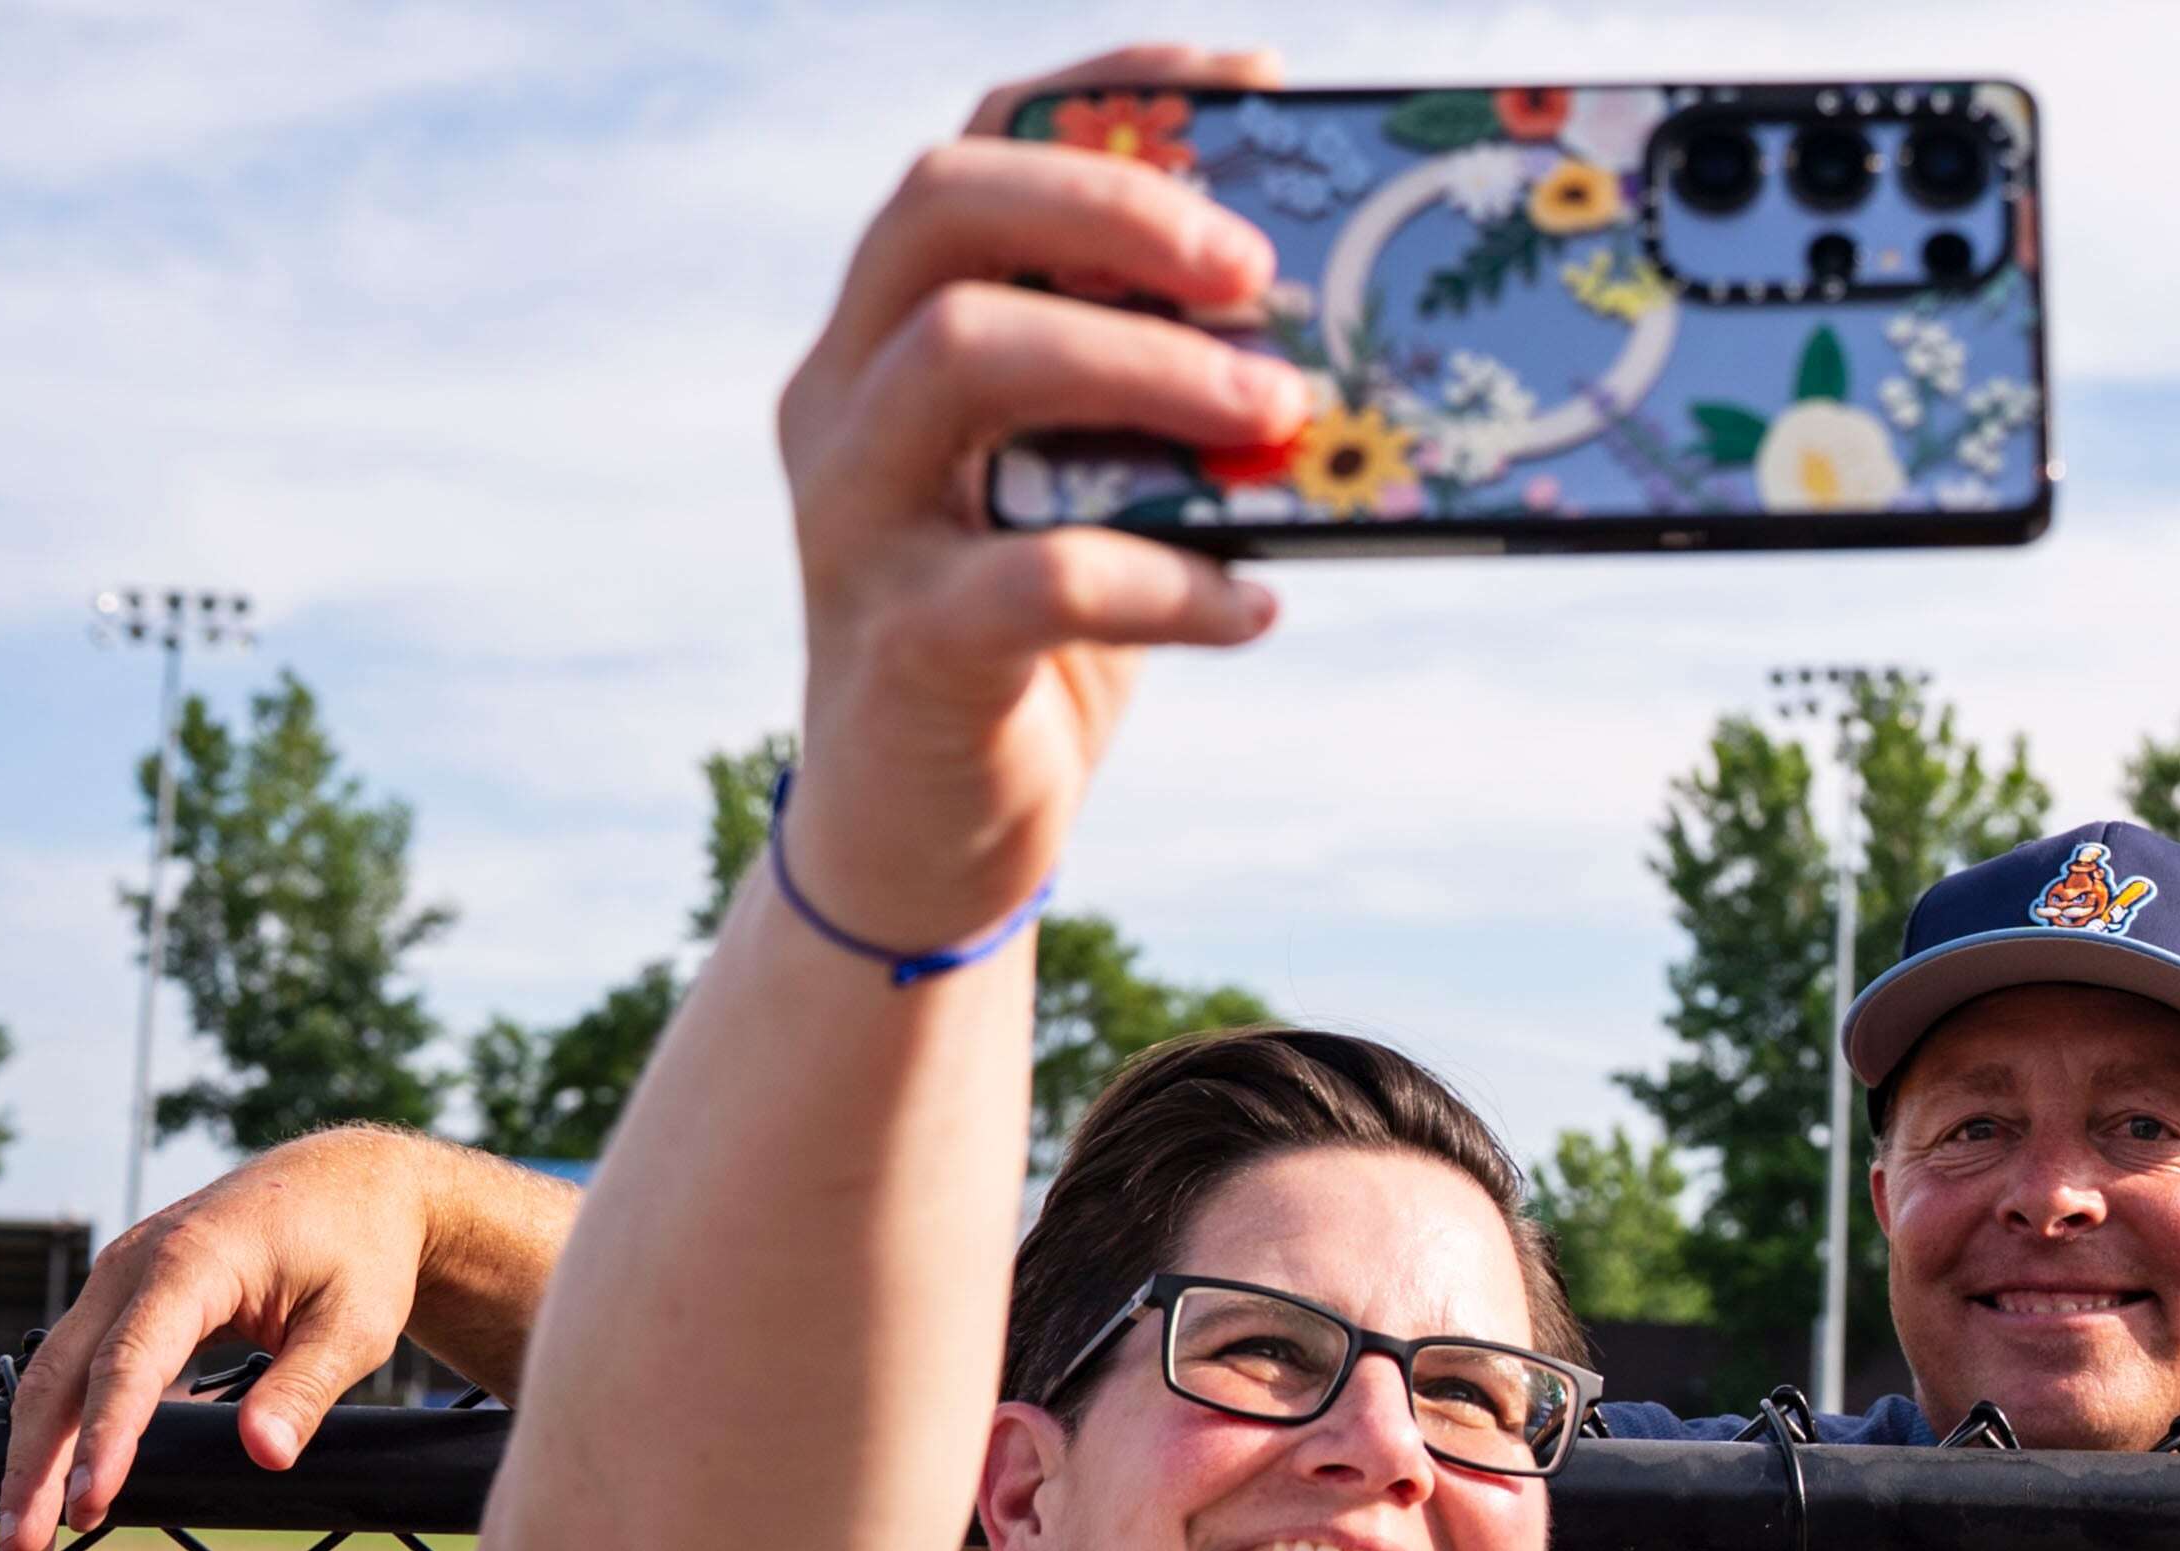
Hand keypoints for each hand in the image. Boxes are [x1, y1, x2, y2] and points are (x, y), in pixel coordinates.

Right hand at [0, 1129, 443, 1550]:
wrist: (350, 1185)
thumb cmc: (360, 1252)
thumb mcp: (357, 1322)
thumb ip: (306, 1387)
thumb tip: (265, 1456)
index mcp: (193, 1262)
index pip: (132, 1362)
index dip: (108, 1437)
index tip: (91, 1505)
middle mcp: (134, 1265)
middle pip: (62, 1372)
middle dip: (36, 1463)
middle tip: (25, 1547)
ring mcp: (118, 1278)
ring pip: (53, 1372)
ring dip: (33, 1453)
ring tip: (25, 1538)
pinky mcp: (121, 1296)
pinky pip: (73, 1364)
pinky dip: (55, 1424)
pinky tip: (51, 1484)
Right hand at [772, 44, 1307, 948]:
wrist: (931, 835)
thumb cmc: (1037, 638)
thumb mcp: (1097, 487)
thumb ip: (1160, 399)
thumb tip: (1334, 329)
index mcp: (893, 331)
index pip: (977, 147)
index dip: (1108, 96)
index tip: (1254, 87)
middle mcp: (846, 394)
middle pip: (941, 209)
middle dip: (1113, 210)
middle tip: (1259, 271)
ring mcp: (855, 516)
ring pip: (963, 358)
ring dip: (1145, 369)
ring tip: (1281, 414)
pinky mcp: (901, 645)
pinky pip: (1032, 579)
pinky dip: (1166, 584)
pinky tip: (1252, 609)